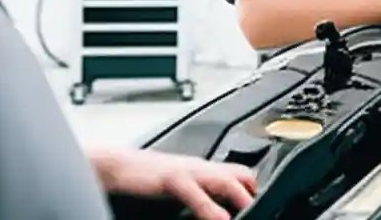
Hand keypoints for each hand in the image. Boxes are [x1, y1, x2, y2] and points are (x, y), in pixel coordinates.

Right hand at [90, 147, 256, 219]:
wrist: (115, 166)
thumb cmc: (145, 179)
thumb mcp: (180, 187)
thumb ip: (201, 197)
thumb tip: (218, 213)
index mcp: (205, 169)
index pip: (242, 175)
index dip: (256, 191)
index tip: (265, 208)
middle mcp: (201, 167)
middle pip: (242, 173)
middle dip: (256, 194)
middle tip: (265, 213)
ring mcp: (187, 170)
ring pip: (225, 179)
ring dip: (242, 198)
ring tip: (252, 214)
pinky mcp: (170, 177)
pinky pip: (195, 192)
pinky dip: (209, 208)